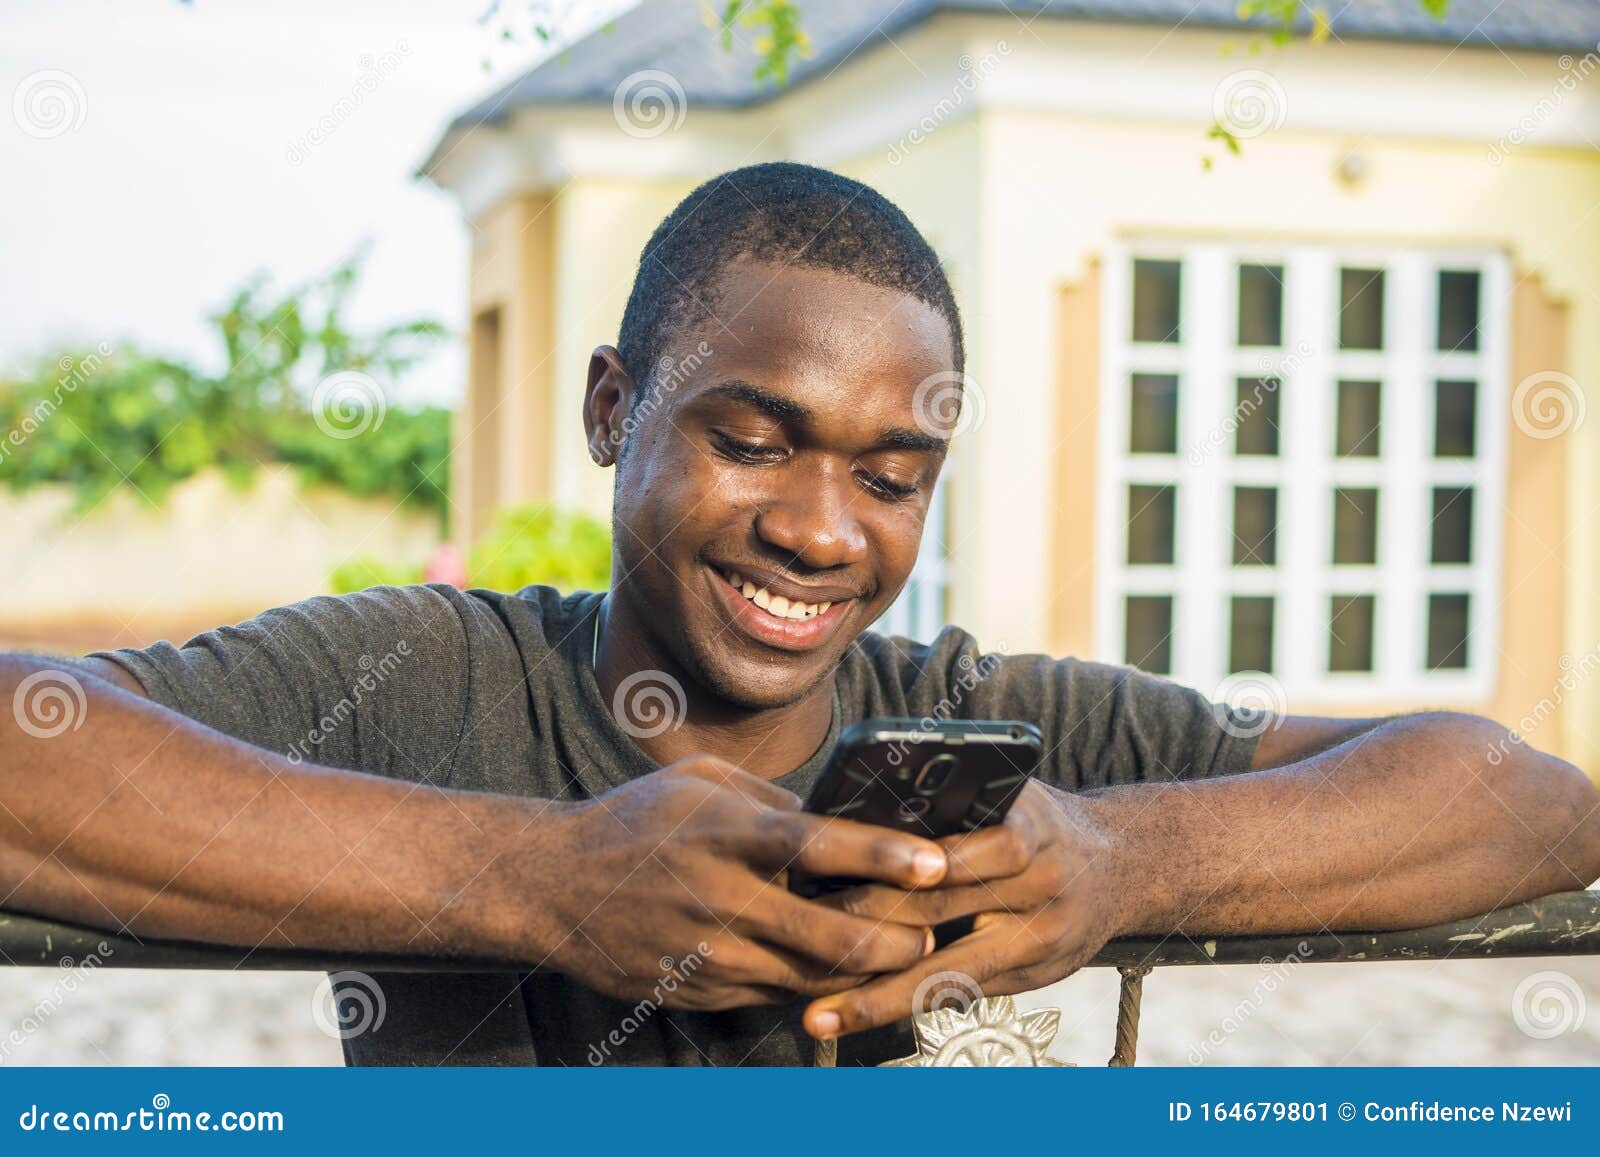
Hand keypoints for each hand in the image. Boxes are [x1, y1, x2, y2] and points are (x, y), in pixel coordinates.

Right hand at [517, 755, 947, 1010]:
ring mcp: (707, 952)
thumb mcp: (700, 780)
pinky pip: (772, 996)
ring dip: (861, 974)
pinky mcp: (697, 990)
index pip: (816, 844)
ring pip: (808, 979)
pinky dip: (813, 988)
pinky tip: (841, 975)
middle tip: (929, 935)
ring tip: (902, 958)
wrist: (553, 885)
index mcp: (724, 833)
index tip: (935, 862)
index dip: (881, 855)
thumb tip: (833, 815)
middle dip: (891, 942)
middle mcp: (719, 896)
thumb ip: (769, 797)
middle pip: (825, 934)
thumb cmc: (636, 820)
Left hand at [800, 781, 1129, 1038]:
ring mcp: (1037, 939)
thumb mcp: (1006, 793)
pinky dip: (906, 1006)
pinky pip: (961, 996)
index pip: (941, 854)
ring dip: (876, 997)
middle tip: (795, 942)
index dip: (878, 868)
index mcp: (1022, 829)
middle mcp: (1034, 886)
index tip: (816, 874)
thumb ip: (949, 804)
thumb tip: (854, 809)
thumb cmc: (1039, 819)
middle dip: (860, 930)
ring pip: (943, 974)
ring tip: (818, 1016)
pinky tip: (856, 1019)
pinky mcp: (1034, 977)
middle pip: (932, 913)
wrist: (1127, 864)